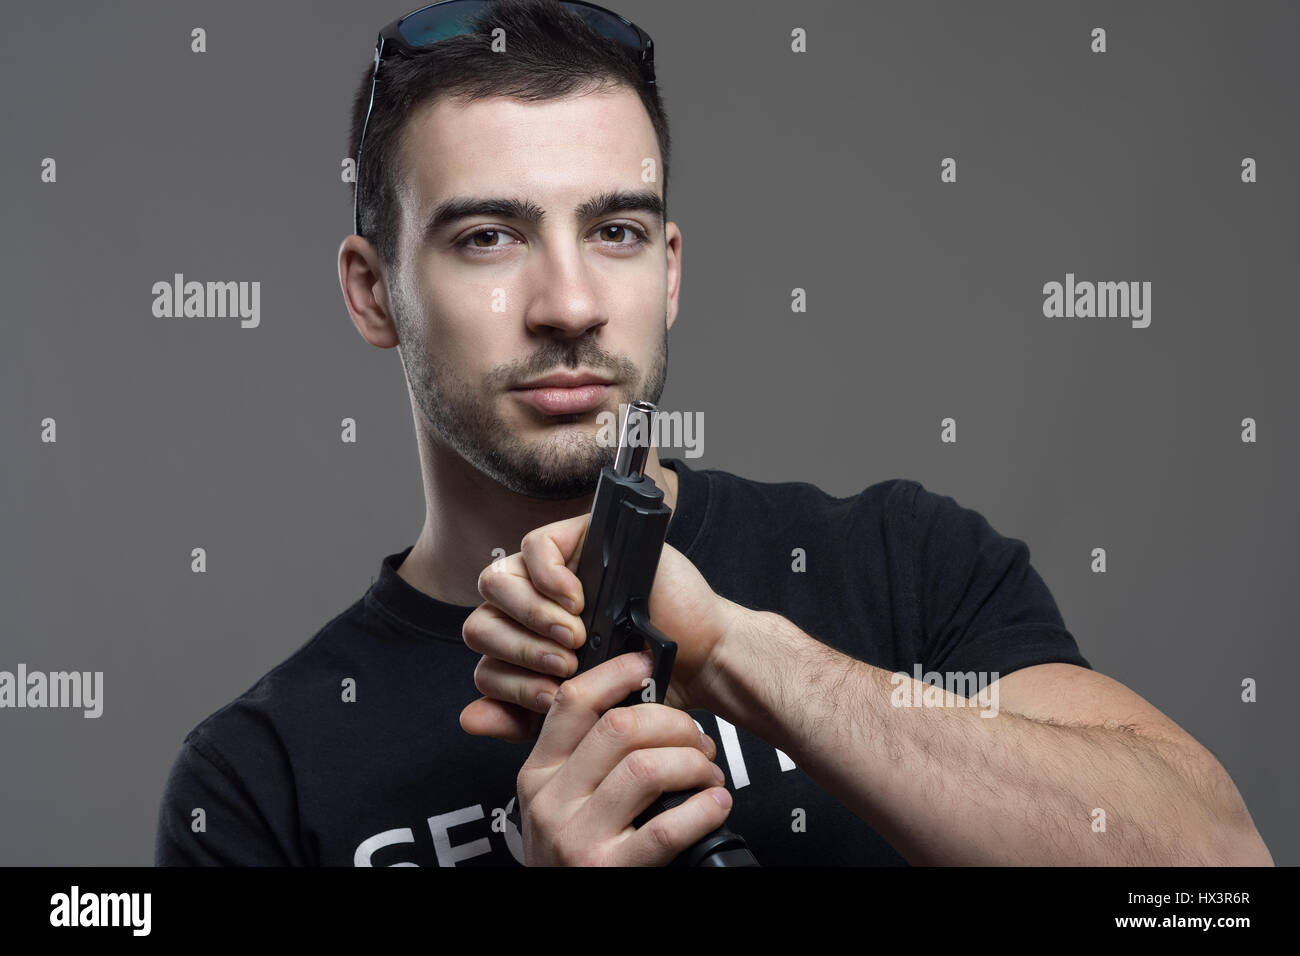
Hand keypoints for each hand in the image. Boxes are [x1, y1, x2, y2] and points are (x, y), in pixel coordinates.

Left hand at [459, 511, 740, 741]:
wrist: (699, 659)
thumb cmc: (646, 684)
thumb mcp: (579, 716)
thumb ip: (525, 719)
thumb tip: (470, 719)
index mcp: (526, 649)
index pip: (484, 662)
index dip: (509, 683)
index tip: (552, 697)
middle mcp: (531, 609)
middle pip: (481, 622)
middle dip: (520, 650)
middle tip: (566, 664)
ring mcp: (551, 572)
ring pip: (496, 582)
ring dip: (531, 615)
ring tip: (574, 634)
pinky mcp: (576, 540)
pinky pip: (535, 546)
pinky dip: (546, 575)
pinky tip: (576, 598)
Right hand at [516, 649, 732, 865]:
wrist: (563, 928)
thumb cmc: (574, 857)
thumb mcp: (557, 804)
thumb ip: (580, 759)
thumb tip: (632, 703)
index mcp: (537, 775)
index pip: (573, 703)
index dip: (617, 673)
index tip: (648, 664)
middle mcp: (551, 802)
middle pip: (620, 728)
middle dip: (673, 723)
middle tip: (697, 739)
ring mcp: (577, 838)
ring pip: (646, 768)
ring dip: (692, 764)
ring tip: (708, 775)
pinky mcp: (608, 870)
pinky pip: (667, 826)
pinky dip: (703, 808)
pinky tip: (715, 805)